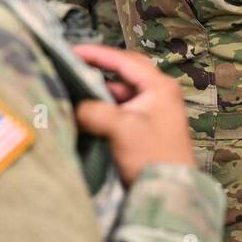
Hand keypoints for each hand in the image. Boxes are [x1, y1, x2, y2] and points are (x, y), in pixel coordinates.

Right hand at [73, 45, 195, 182]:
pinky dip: (104, 107)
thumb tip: (73, 107)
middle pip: (123, 73)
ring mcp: (153, 109)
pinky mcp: (146, 125)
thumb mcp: (121, 129)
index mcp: (159, 86)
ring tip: (73, 90)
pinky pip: (121, 108)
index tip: (72, 50)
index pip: (124, 60)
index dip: (97, 54)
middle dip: (98, 69)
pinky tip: (86, 112)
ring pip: (120, 92)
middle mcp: (159, 93)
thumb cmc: (153, 157)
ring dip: (99, 91)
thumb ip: (94, 111)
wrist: (169, 191)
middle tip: (72, 66)